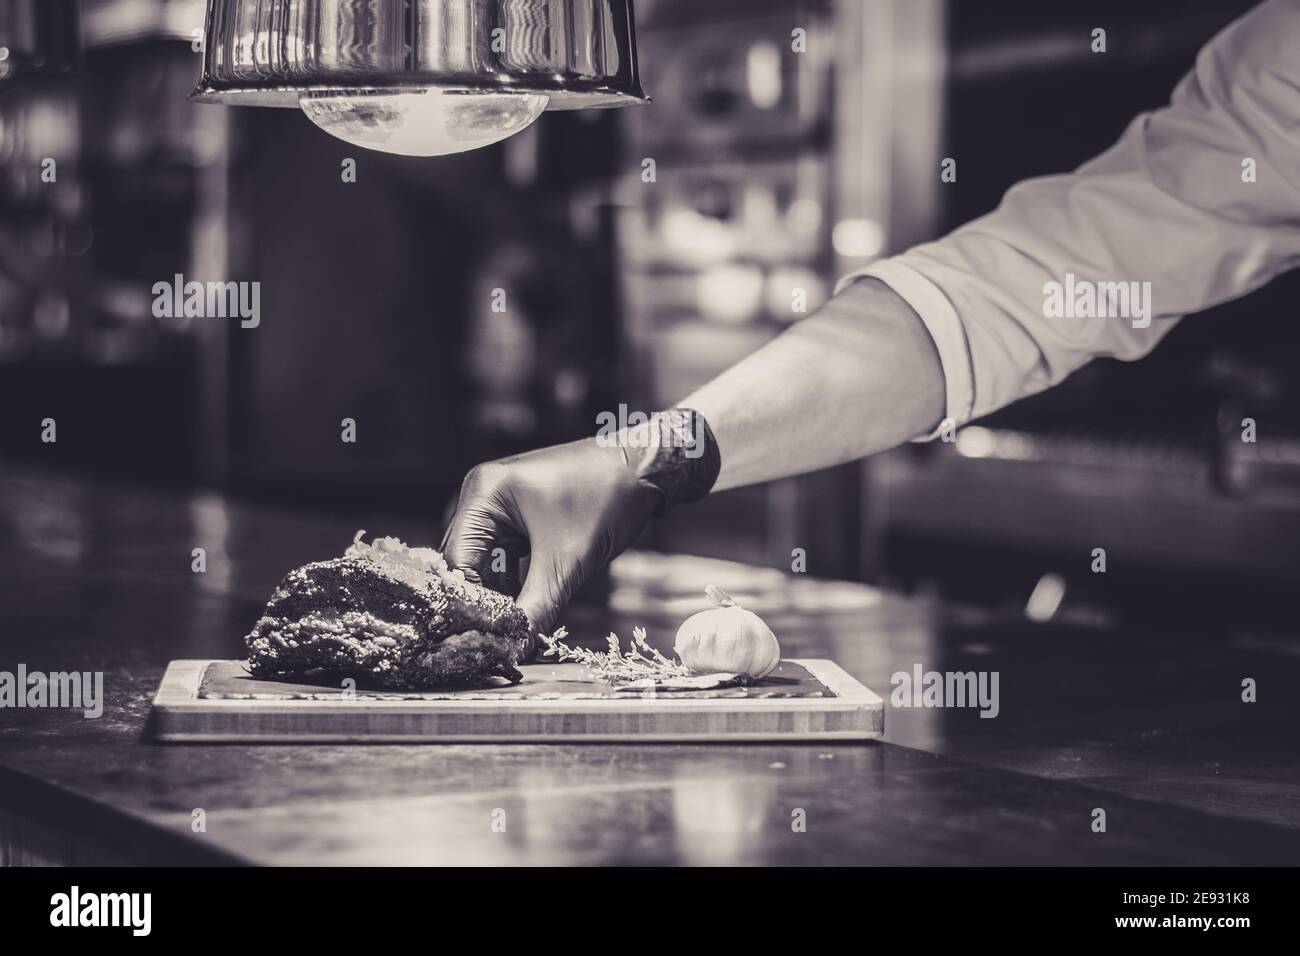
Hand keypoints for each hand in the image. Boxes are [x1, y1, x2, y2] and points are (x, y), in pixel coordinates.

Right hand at [440, 439, 660, 640]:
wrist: (645, 468)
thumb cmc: (607, 498)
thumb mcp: (568, 560)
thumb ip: (537, 607)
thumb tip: (516, 649)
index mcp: (484, 493)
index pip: (457, 560)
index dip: (469, 603)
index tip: (483, 639)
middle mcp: (483, 494)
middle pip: (468, 562)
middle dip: (484, 601)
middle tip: (499, 641)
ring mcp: (501, 504)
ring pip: (488, 563)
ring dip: (500, 595)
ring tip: (513, 632)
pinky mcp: (519, 516)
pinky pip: (506, 556)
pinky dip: (515, 583)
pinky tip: (525, 610)